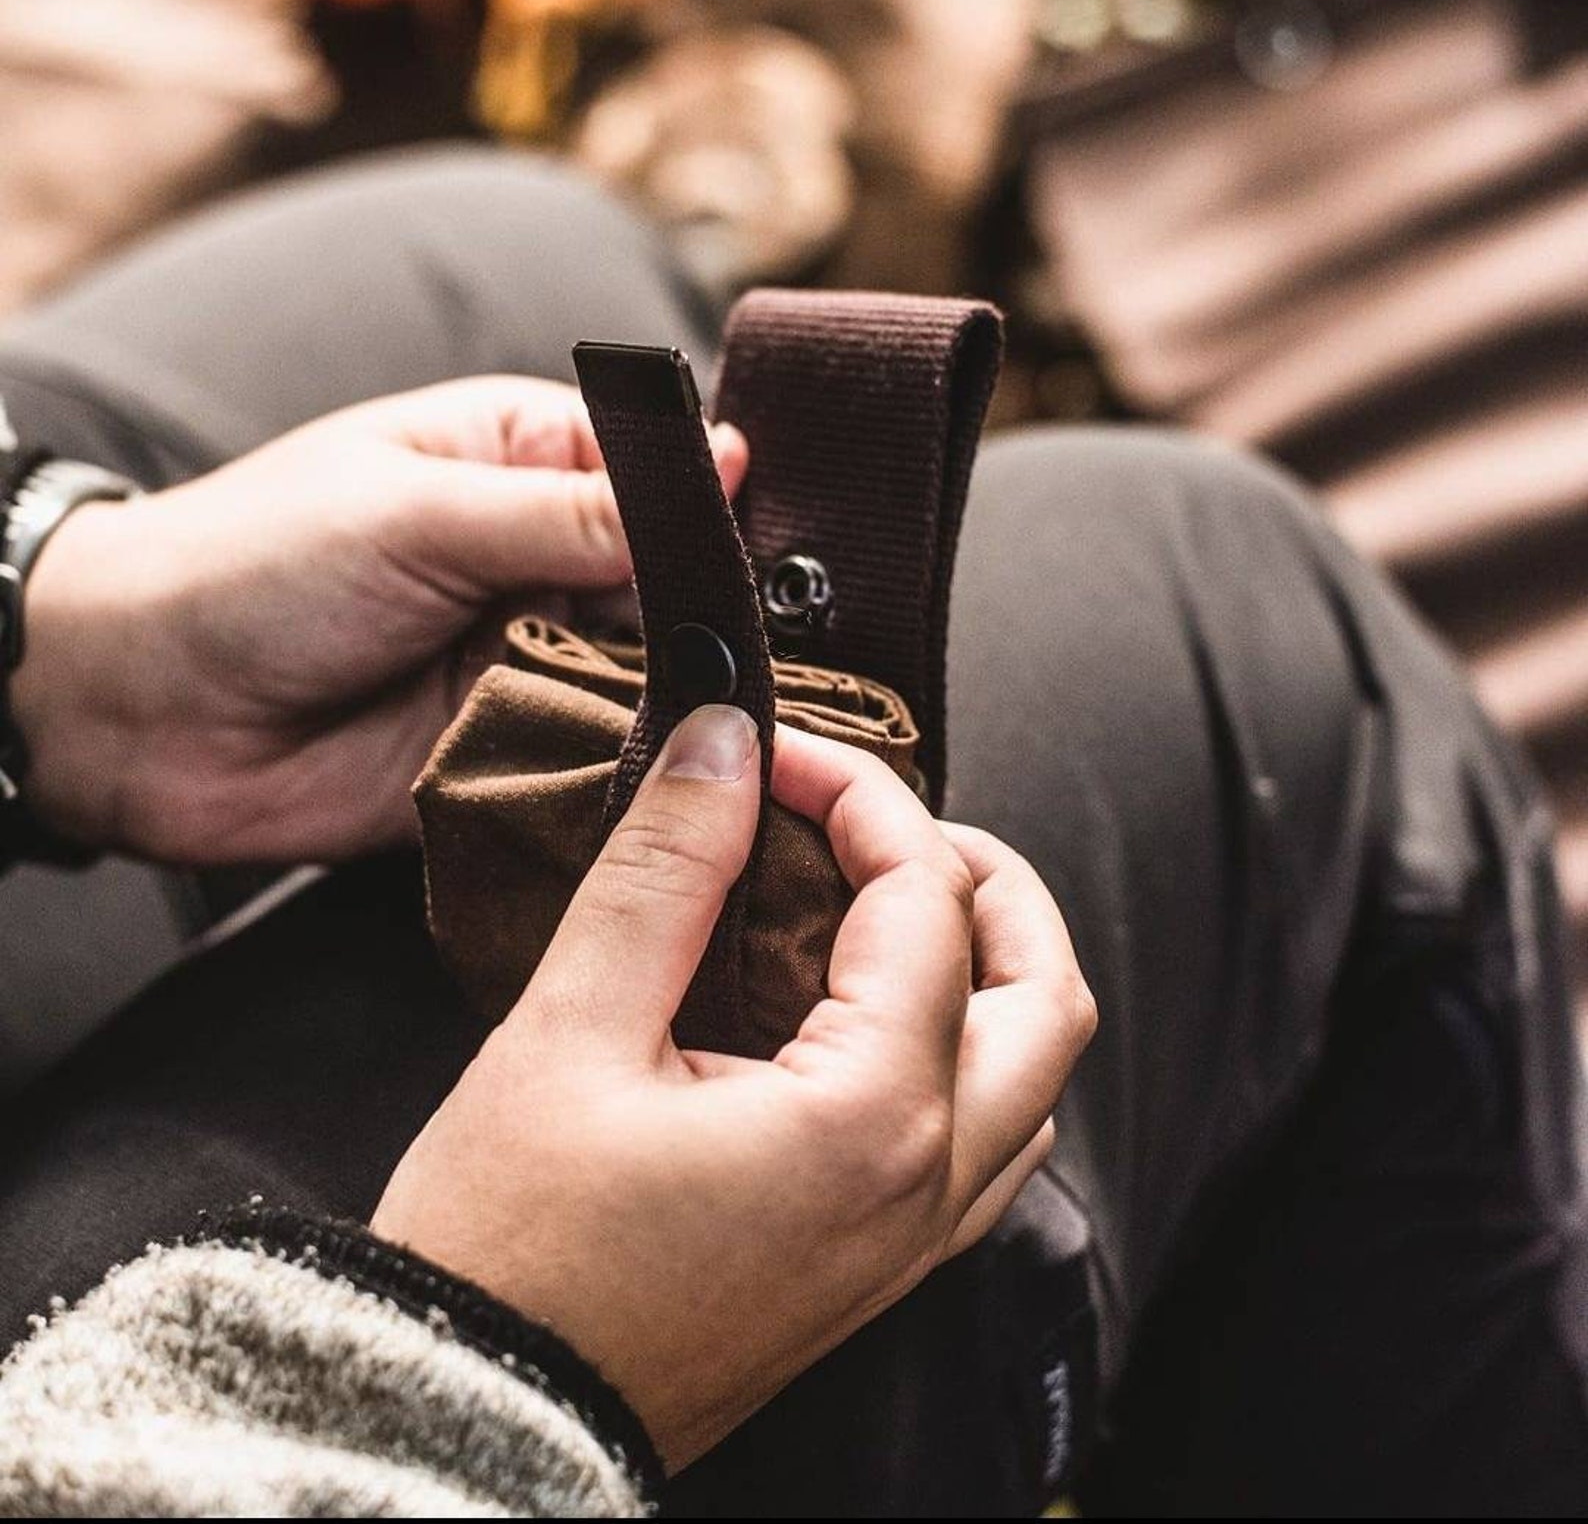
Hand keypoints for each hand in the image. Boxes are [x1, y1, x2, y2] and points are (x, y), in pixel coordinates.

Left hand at [10, 377, 745, 862]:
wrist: (136, 715)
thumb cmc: (256, 569)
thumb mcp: (422, 514)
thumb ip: (571, 511)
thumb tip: (723, 467)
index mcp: (523, 460)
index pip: (661, 473)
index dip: (715, 512)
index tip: (761, 561)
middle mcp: (541, 557)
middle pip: (673, 583)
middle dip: (706, 616)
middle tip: (741, 656)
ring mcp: (532, 654)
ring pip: (652, 675)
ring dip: (678, 697)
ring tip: (716, 719)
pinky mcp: (515, 746)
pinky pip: (604, 755)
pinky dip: (635, 766)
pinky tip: (677, 777)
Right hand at [372, 706, 1095, 1470]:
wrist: (475, 1419)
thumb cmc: (507, 1249)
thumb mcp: (571, 1031)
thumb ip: (664, 869)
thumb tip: (724, 738)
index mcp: (868, 1120)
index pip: (922, 899)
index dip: (859, 794)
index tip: (774, 755)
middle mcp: (923, 1186)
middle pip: (1046, 992)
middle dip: (982, 877)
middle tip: (881, 821)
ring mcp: (911, 1242)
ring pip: (1033, 1074)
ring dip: (990, 968)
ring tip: (889, 903)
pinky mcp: (875, 1270)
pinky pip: (985, 1144)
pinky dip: (966, 1052)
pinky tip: (874, 1018)